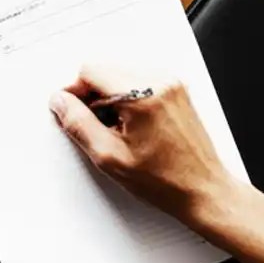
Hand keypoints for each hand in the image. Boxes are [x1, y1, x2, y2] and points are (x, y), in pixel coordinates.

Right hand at [49, 64, 236, 228]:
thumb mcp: (109, 156)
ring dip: (109, 99)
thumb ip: (78, 124)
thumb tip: (60, 102)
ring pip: (120, 77)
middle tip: (94, 127)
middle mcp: (160, 82)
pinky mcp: (176, 91)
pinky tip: (130, 127)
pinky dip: (127, 100)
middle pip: (105, 71)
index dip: (74, 92)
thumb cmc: (165, 180)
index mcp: (143, 94)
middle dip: (92, 97)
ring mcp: (171, 85)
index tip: (69, 110)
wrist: (203, 191)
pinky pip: (139, 83)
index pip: (91, 72)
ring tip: (115, 131)